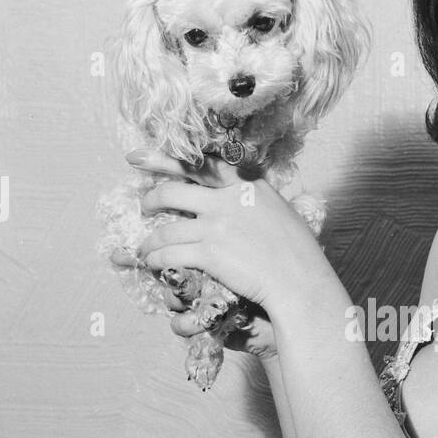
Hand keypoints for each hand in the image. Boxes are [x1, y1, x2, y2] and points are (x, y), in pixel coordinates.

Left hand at [127, 147, 326, 323]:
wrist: (299, 280)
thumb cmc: (297, 251)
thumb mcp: (279, 209)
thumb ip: (254, 198)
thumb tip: (240, 193)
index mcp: (246, 183)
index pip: (199, 163)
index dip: (164, 158)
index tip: (137, 157)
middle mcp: (228, 199)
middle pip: (172, 190)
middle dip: (150, 199)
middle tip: (144, 207)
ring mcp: (217, 225)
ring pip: (166, 228)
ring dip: (150, 241)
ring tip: (145, 248)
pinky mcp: (210, 253)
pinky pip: (170, 253)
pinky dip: (157, 259)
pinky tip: (153, 264)